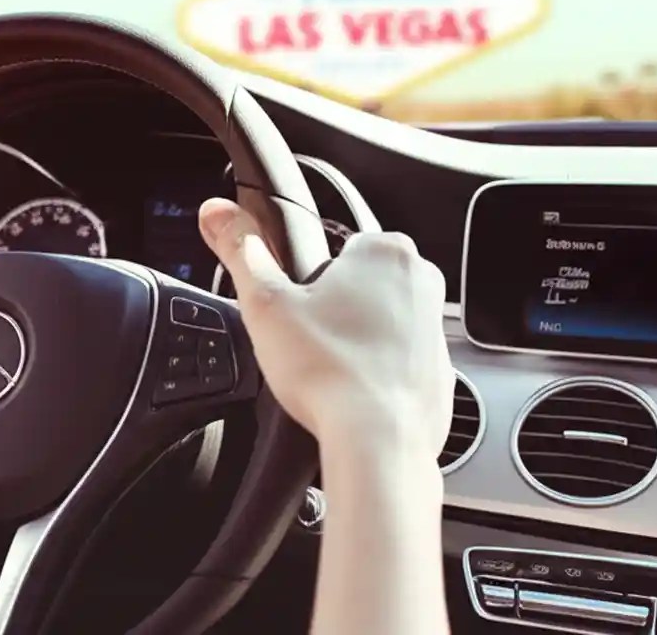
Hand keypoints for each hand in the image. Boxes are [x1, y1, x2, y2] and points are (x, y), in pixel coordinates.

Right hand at [198, 198, 452, 459]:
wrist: (378, 443)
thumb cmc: (329, 372)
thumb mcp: (266, 303)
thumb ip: (241, 251)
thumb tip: (217, 213)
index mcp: (385, 251)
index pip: (339, 246)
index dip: (309, 279)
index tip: (297, 308)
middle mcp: (423, 283)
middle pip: (361, 286)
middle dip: (334, 310)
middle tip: (306, 341)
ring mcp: (437, 332)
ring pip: (380, 326)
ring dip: (355, 342)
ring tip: (327, 371)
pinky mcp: (440, 374)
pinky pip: (397, 366)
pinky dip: (375, 377)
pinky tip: (349, 394)